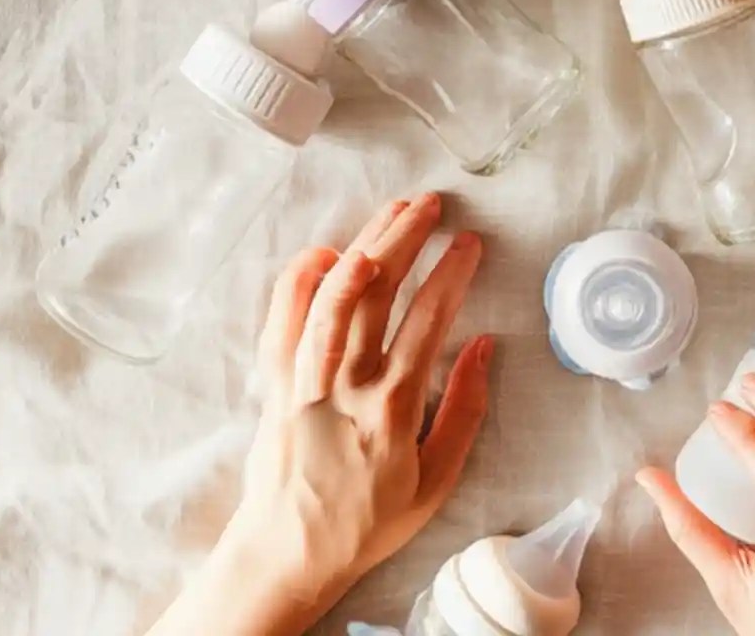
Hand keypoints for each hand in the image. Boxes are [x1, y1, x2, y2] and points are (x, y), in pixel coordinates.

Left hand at [147, 193, 490, 635]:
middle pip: (377, 290)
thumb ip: (463, 410)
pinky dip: (299, 278)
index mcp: (392, 406)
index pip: (428, 318)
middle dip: (407, 237)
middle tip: (431, 205)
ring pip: (333, 293)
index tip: (470, 243)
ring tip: (391, 211)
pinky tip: (323, 249)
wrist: (289, 550)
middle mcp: (344, 383)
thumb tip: (482, 346)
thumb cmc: (369, 520)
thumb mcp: (437, 480)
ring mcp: (302, 378)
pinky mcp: (272, 381)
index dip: (452, 272)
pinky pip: (282, 318)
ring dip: (364, 243)